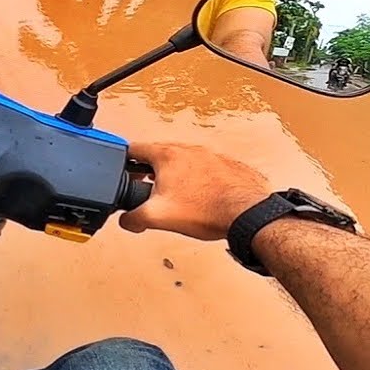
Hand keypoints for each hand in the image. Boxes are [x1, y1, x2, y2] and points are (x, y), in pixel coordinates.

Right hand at [119, 142, 271, 240]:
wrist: (248, 214)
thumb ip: (133, 218)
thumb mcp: (158, 217)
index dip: (121, 160)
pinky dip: (197, 178)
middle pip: (158, 154)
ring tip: (172, 194)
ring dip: (173, 173)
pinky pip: (204, 168)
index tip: (120, 170)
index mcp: (167, 155)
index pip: (134, 148)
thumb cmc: (208, 210)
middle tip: (144, 186)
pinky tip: (198, 196)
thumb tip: (126, 221)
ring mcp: (210, 155)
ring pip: (182, 160)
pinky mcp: (227, 165)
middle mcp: (189, 150)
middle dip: (147, 170)